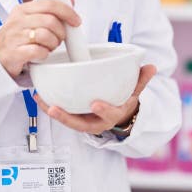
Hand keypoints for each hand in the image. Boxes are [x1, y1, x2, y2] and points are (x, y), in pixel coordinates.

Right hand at [0, 0, 81, 78]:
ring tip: (49, 46)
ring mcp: (14, 37)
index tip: (76, 21)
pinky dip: (44, 54)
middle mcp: (17, 21)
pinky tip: (42, 54)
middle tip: (59, 38)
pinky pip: (38, 51)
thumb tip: (70, 0)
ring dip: (53, 44)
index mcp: (23, 9)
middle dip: (61, 32)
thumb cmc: (18, 35)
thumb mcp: (31, 18)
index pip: (49, 4)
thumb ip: (49, 10)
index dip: (67, 12)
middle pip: (50, 21)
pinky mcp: (14, 53)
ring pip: (45, 36)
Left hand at [34, 64, 156, 134]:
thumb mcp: (134, 91)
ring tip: (43, 102)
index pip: (109, 114)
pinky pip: (61, 114)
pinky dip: (49, 106)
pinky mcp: (74, 118)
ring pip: (68, 121)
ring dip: (54, 113)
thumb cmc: (124, 99)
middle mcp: (97, 122)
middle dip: (68, 118)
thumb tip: (151, 67)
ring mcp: (84, 121)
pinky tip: (39, 96)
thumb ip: (141, 79)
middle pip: (81, 124)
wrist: (118, 114)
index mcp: (114, 114)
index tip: (96, 104)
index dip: (103, 111)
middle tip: (55, 109)